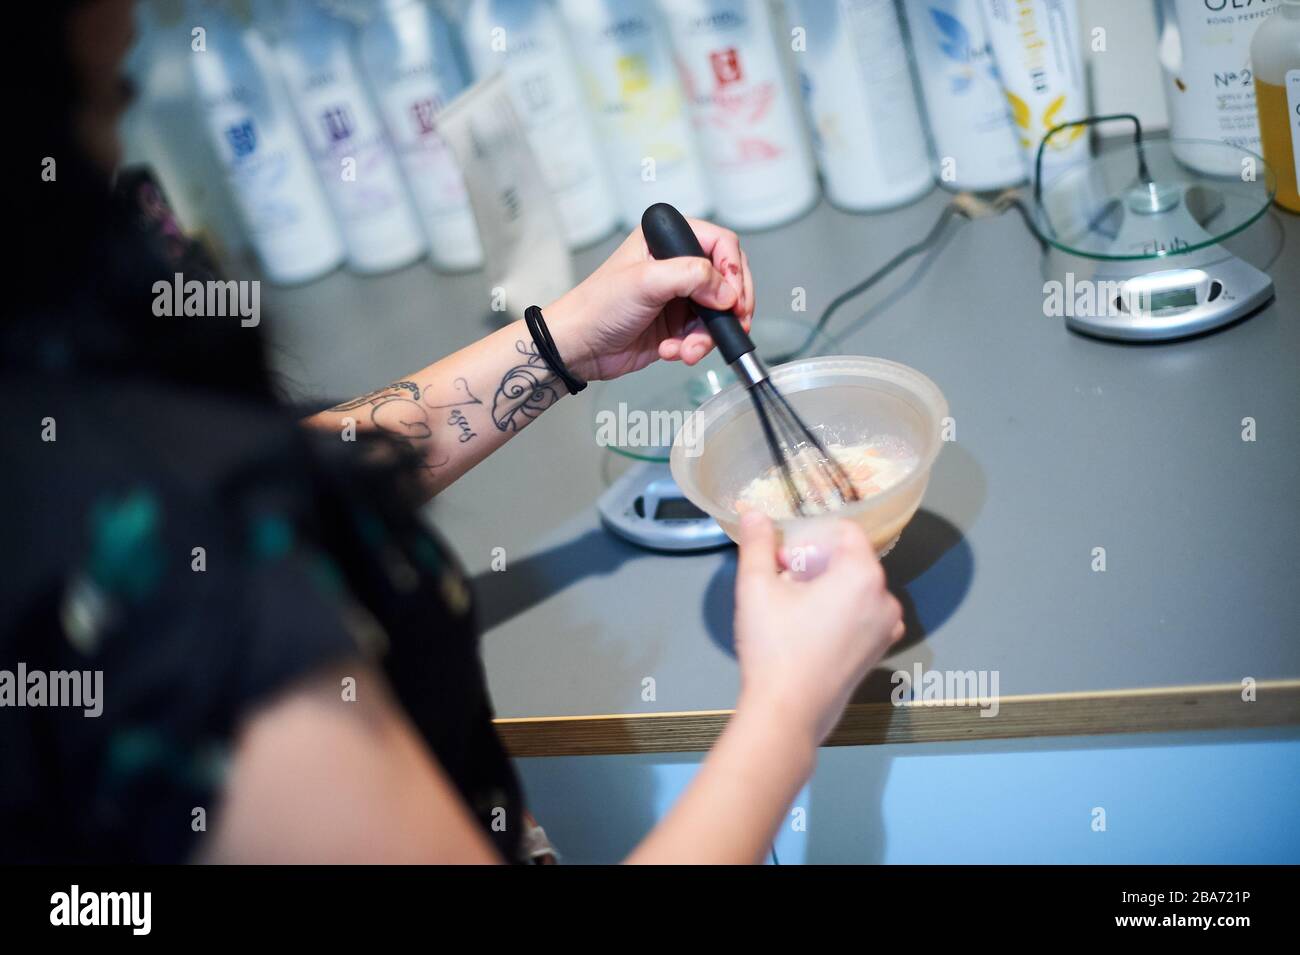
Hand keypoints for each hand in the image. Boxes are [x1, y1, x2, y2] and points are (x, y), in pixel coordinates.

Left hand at [543, 218, 755, 381]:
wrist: (579, 347)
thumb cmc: (598, 306)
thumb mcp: (646, 282)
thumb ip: (692, 276)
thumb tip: (728, 291)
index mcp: (666, 239)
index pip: (720, 243)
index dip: (734, 270)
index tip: (734, 296)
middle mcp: (676, 264)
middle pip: (728, 279)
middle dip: (729, 307)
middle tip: (733, 323)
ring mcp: (679, 296)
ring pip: (718, 313)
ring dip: (707, 335)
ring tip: (689, 349)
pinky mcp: (678, 324)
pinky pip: (704, 335)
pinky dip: (695, 347)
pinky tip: (674, 352)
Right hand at [732, 512, 905, 744]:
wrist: (786, 714)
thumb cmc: (774, 650)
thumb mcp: (756, 587)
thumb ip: (757, 543)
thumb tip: (754, 514)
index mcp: (863, 575)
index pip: (845, 531)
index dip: (811, 536)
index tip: (784, 557)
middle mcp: (885, 599)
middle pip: (850, 559)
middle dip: (816, 562)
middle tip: (782, 582)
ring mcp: (886, 629)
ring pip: (855, 588)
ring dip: (826, 588)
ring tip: (792, 609)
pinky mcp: (878, 652)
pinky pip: (861, 615)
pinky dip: (838, 612)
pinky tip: (807, 631)